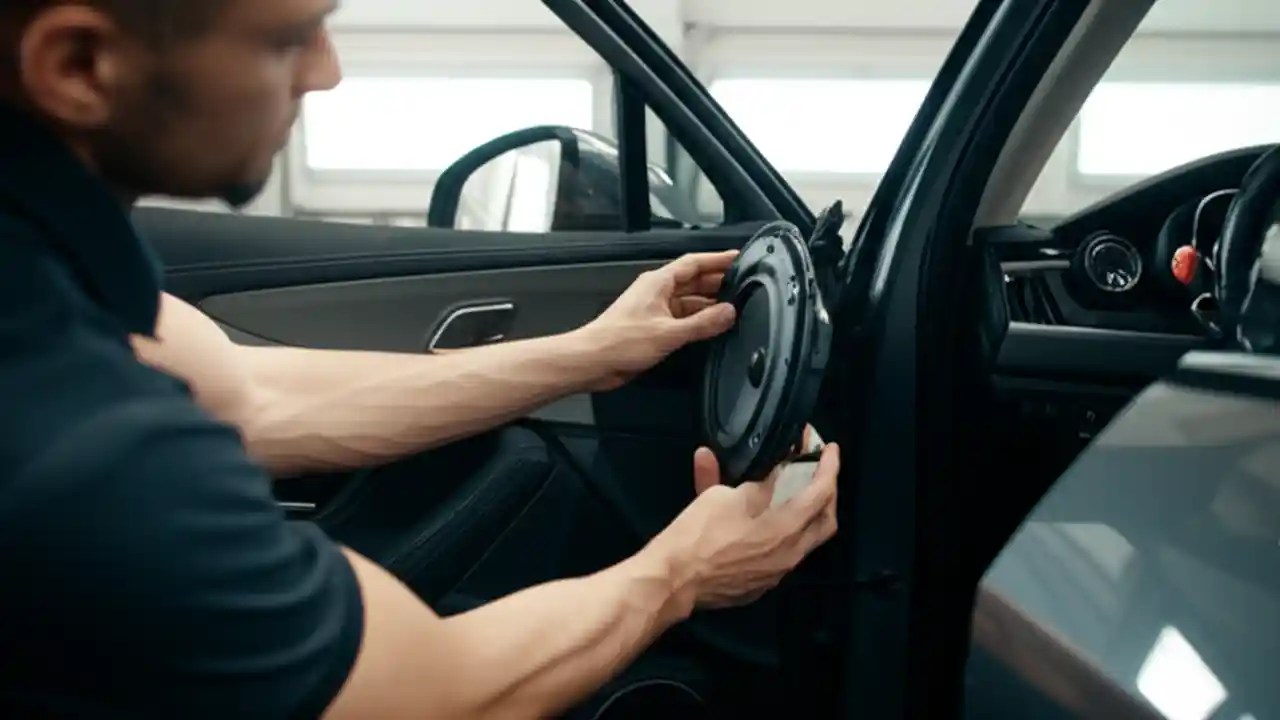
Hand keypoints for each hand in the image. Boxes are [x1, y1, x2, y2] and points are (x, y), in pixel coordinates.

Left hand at [581, 251, 739, 390]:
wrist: (592, 361)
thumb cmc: (619, 341)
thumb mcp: (668, 332)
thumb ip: (702, 323)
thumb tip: (728, 313)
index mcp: (658, 283)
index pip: (694, 263)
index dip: (717, 259)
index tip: (738, 259)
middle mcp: (656, 292)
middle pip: (693, 281)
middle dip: (717, 282)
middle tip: (742, 285)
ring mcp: (654, 310)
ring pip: (688, 302)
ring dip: (708, 305)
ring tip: (733, 308)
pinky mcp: (652, 328)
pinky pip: (681, 319)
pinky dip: (697, 321)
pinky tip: (711, 328)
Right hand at [648, 443, 839, 610]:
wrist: (672, 581)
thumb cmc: (698, 534)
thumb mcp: (725, 496)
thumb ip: (751, 481)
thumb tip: (764, 469)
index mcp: (785, 528)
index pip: (821, 492)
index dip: (829, 467)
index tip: (831, 449)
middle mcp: (789, 554)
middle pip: (825, 523)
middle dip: (828, 496)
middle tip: (819, 474)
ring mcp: (775, 574)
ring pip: (805, 542)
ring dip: (806, 517)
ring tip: (795, 496)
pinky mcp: (759, 586)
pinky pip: (782, 556)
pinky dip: (783, 535)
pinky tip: (766, 524)